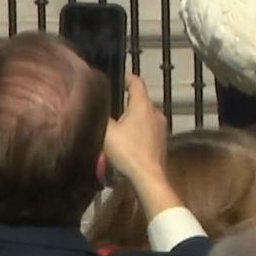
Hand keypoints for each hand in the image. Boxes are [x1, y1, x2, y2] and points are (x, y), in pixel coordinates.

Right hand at [103, 75, 181, 216]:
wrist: (148, 176)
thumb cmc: (127, 151)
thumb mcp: (107, 132)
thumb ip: (100, 116)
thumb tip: (93, 106)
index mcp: (143, 105)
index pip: (136, 82)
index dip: (125, 78)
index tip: (114, 81)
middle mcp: (155, 112)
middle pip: (140, 100)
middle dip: (125, 102)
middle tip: (108, 107)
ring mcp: (161, 127)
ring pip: (144, 115)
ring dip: (131, 118)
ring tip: (115, 126)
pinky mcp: (161, 140)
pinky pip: (147, 128)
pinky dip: (137, 130)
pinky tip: (126, 140)